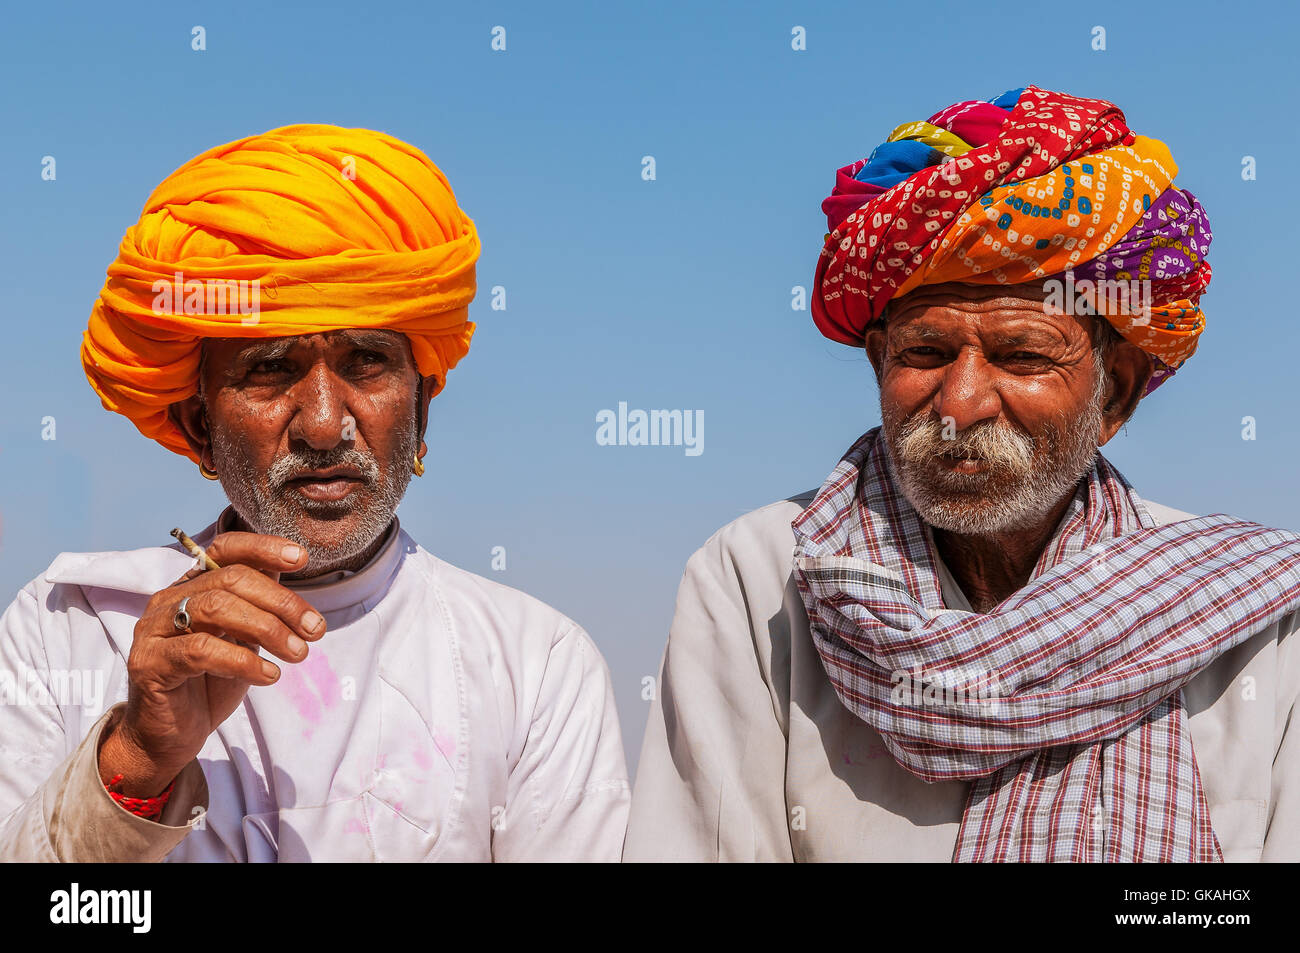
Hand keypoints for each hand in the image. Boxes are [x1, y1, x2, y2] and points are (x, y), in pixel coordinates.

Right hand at [98, 533, 325, 796]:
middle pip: (231, 579)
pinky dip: (243, 660)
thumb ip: (262, 611)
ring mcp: (154, 629)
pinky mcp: (150, 663)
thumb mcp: (244, 640)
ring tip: (298, 653)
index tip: (302, 559)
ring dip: (268, 629)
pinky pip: (200, 650)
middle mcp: (169, 599)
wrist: (169, 736)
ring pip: (216, 608)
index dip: (263, 547)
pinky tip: (269, 675)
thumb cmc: (210, 683)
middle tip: (315, 630)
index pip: (225, 549)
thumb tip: (300, 595)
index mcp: (193, 586)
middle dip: (282, 602)